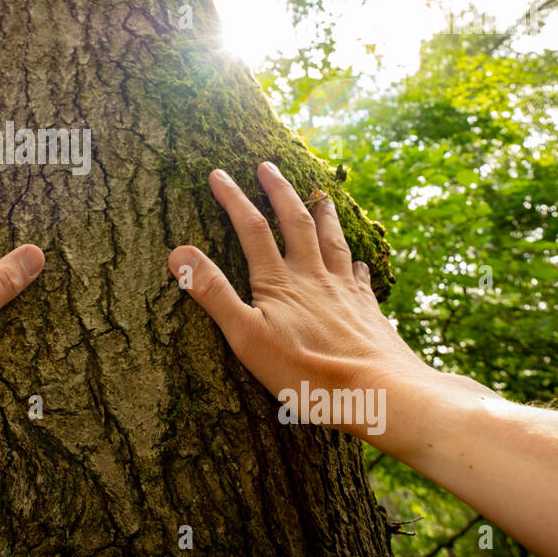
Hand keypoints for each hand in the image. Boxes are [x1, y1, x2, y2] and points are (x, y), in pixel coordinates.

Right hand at [168, 161, 433, 444]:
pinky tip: (358, 261)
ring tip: (321, 194)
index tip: (217, 173)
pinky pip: (360, 276)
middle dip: (279, 191)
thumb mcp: (247, 337)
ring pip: (333, 241)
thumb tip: (177, 252)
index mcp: (280, 282)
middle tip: (268, 165)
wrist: (380, 391)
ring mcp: (345, 291)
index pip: (251, 229)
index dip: (233, 198)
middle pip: (296, 222)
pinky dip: (356, 262)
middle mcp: (314, 277)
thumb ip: (213, 293)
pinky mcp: (367, 311)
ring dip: (323, 214)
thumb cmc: (307, 372)